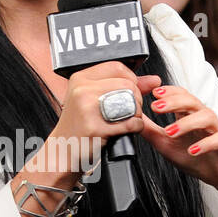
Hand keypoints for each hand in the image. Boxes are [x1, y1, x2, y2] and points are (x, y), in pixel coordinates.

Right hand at [43, 61, 159, 172]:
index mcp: (80, 79)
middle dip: (136, 99)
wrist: (64, 149)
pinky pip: (131, 123)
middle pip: (127, 84)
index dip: (131, 79)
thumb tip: (153, 80)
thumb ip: (123, 87)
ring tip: (125, 120)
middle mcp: (81, 90)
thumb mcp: (94, 99)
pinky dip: (135, 127)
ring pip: (131, 102)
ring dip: (137, 114)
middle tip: (128, 109)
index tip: (128, 90)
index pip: (117, 67)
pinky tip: (125, 129)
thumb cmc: (80, 125)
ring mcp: (87, 108)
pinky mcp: (94, 127)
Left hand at [137, 85, 217, 193]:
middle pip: (192, 101)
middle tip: (156, 108)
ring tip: (170, 131)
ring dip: (186, 122)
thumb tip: (130, 117)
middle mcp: (204, 118)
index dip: (168, 91)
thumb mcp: (165, 143)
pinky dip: (206, 144)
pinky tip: (193, 150)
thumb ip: (149, 129)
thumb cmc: (194, 157)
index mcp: (189, 115)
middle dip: (174, 102)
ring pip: (206, 117)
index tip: (152, 93)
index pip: (181, 95)